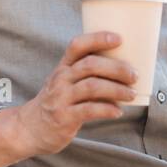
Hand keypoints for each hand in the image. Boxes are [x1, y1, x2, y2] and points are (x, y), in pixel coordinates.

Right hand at [10, 31, 137, 156]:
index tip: (119, 39)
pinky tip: (118, 111)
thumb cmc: (58, 101)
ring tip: (131, 94)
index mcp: (63, 66)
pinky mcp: (64, 117)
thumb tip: (125, 69)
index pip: (78, 45)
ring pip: (92, 87)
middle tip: (134, 75)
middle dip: (116, 68)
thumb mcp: (65, 82)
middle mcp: (60, 78)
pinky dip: (107, 109)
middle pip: (90, 65)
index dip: (98, 38)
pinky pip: (89, 110)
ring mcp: (61, 97)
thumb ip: (87, 74)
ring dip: (117, 89)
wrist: (31, 128)